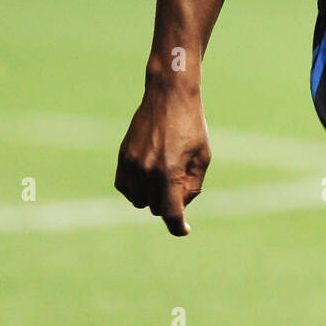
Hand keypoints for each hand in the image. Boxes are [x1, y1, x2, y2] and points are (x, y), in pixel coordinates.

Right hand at [114, 82, 210, 235]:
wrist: (169, 95)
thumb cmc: (191, 125)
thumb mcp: (202, 156)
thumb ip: (192, 186)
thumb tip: (179, 207)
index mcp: (169, 171)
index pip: (170, 212)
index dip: (178, 226)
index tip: (184, 230)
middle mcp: (147, 170)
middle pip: (156, 207)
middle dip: (170, 202)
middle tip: (182, 182)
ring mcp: (131, 164)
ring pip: (139, 200)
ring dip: (152, 196)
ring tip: (166, 176)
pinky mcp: (122, 157)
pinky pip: (125, 188)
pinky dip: (136, 189)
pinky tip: (149, 176)